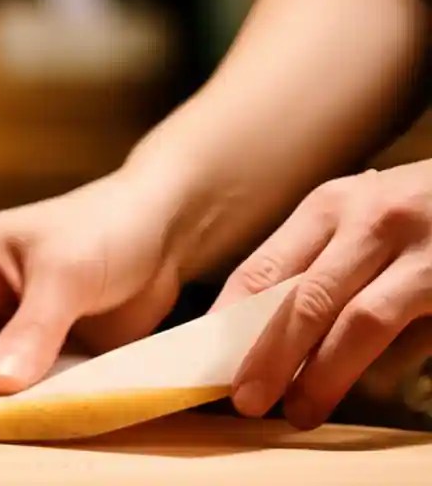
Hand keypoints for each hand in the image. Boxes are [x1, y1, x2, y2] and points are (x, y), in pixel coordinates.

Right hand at [0, 170, 184, 393]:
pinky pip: (33, 385)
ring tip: (8, 417)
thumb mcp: (63, 273)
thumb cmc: (108, 225)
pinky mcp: (55, 353)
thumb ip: (30, 329)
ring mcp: (21, 329)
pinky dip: (36, 401)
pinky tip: (42, 415)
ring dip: (2, 396)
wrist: (172, 230)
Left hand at [212, 162, 431, 428]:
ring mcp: (421, 250)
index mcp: (330, 205)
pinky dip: (385, 368)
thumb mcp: (365, 216)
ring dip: (324, 374)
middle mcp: (371, 220)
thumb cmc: (423, 210)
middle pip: (305, 297)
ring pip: (359, 320)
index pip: (264, 267)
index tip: (207, 360)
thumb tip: (267, 340)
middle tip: (246, 399)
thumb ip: (323, 266)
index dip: (231, 319)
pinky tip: (367, 392)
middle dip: (270, 355)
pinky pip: (415, 333)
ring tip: (300, 411)